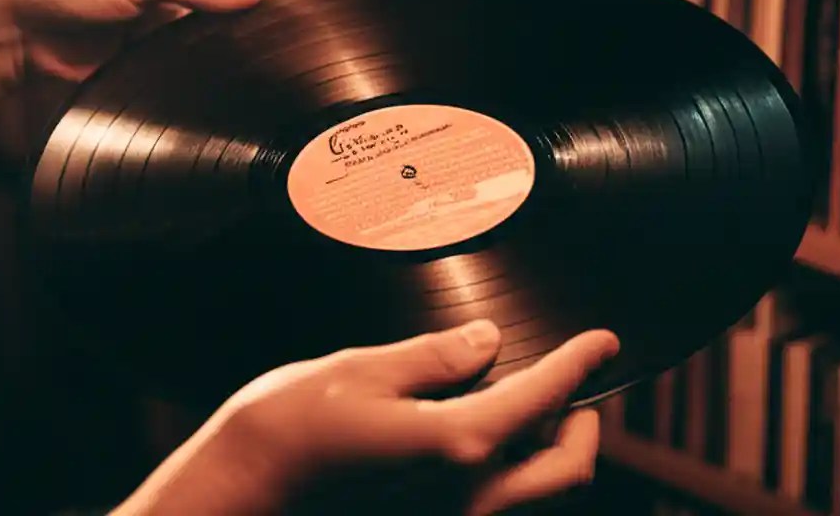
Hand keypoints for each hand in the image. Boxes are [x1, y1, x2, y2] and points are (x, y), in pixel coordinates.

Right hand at [114, 321, 619, 515]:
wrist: (237, 502)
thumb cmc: (285, 433)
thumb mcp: (361, 372)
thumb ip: (434, 359)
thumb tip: (485, 342)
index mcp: (457, 447)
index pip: (545, 398)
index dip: (580, 363)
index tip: (601, 341)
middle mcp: (469, 501)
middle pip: (569, 468)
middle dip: (583, 422)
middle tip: (572, 385)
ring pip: (537, 495)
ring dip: (547, 450)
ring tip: (522, 407)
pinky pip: (497, 509)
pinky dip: (508, 473)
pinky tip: (474, 442)